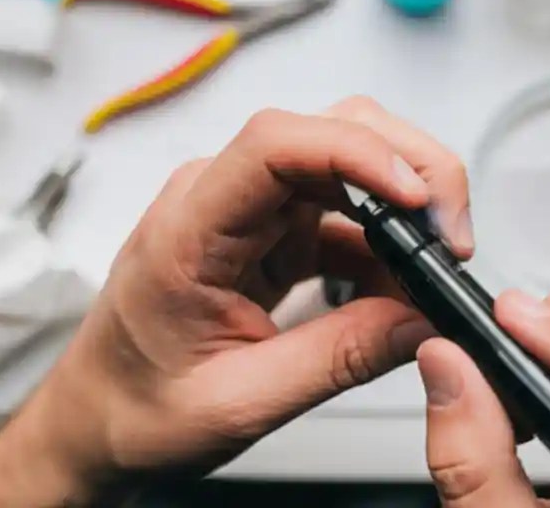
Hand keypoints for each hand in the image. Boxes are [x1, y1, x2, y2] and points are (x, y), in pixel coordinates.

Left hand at [0, 97, 471, 505]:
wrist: (99, 418)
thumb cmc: (136, 406)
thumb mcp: (238, 402)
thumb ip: (335, 360)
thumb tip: (422, 324)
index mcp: (187, 229)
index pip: (273, 144)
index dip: (355, 153)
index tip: (414, 196)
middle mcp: (218, 198)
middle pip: (328, 131)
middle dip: (405, 166)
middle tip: (450, 233)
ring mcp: (248, 209)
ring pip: (346, 162)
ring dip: (405, 203)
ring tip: (435, 266)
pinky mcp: (271, 231)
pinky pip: (345, 213)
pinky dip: (387, 242)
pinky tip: (403, 285)